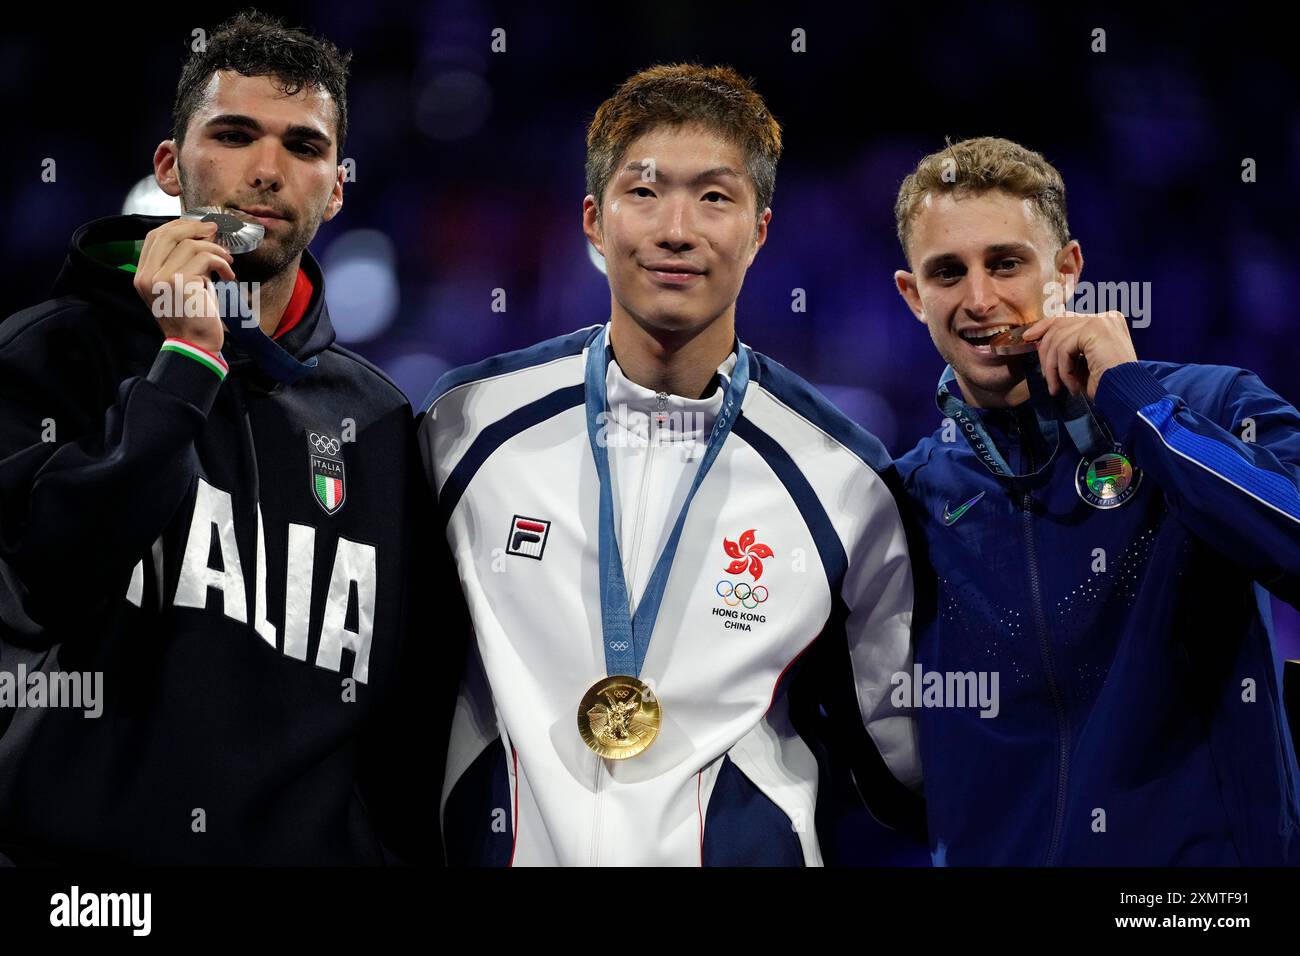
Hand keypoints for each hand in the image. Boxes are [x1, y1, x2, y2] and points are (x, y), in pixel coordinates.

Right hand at [133, 218, 234, 354]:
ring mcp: (160, 279)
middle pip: (168, 234)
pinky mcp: (179, 283)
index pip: (154, 237)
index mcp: (143, 275)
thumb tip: (203, 234)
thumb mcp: (183, 284)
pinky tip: (229, 275)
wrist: (196, 344)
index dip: (178, 226)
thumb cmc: (194, 316)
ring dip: (214, 249)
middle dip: (195, 227)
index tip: (200, 227)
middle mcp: (146, 275)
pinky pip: (204, 258)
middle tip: (215, 230)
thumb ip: (184, 261)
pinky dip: (221, 262)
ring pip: (190, 245)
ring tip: (228, 262)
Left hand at [1019, 310, 1137, 400]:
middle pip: (1059, 324)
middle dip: (1045, 351)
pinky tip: (1072, 386)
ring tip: (1058, 388)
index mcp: (1106, 321)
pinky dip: (1063, 371)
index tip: (1028, 338)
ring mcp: (1102, 320)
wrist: (1128, 395)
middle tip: (1045, 377)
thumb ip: (1068, 349)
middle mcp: (1106, 316)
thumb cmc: (1108, 384)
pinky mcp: (1096, 329)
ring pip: (1059, 339)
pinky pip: (1064, 349)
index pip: (1067, 317)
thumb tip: (1039, 342)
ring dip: (1053, 368)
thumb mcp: (1083, 362)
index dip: (1044, 326)